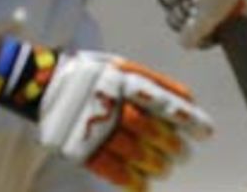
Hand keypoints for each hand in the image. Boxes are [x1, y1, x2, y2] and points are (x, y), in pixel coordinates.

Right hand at [38, 50, 212, 190]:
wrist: (41, 83)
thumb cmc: (89, 76)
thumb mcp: (116, 66)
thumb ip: (148, 81)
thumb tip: (188, 101)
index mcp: (119, 76)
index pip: (161, 99)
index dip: (186, 117)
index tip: (205, 131)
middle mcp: (108, 99)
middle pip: (150, 129)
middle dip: (172, 146)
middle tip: (182, 154)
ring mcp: (93, 124)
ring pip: (135, 152)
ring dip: (156, 164)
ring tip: (164, 167)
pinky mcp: (79, 146)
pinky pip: (112, 169)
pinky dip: (131, 179)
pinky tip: (142, 182)